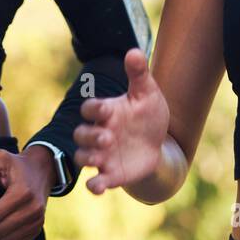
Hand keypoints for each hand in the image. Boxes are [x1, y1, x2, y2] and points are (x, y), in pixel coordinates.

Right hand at [73, 48, 168, 193]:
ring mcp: (103, 155)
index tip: (107, 110)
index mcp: (106, 112)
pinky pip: (95, 183)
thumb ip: (139, 74)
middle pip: (80, 134)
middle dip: (90, 136)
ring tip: (99, 159)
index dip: (94, 110)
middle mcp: (99, 133)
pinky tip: (98, 187)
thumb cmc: (147, 114)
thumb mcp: (147, 93)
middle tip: (107, 137)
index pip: (90, 109)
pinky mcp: (111, 175)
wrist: (158, 143)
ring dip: (87, 159)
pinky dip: (94, 186)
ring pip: (82, 158)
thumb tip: (133, 51)